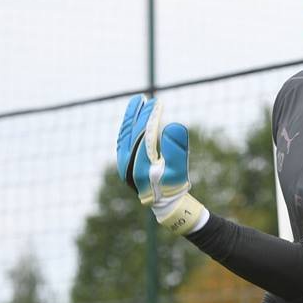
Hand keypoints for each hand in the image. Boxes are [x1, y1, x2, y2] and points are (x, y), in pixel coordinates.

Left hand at [115, 94, 205, 234]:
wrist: (165, 204)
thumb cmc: (173, 186)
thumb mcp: (178, 169)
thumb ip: (176, 148)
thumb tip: (173, 124)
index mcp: (138, 165)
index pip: (142, 135)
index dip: (149, 117)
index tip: (156, 103)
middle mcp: (126, 164)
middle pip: (130, 133)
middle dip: (137, 115)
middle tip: (144, 98)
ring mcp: (124, 164)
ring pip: (124, 136)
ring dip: (130, 119)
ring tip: (136, 104)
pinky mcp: (125, 164)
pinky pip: (124, 141)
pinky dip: (128, 129)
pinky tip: (133, 120)